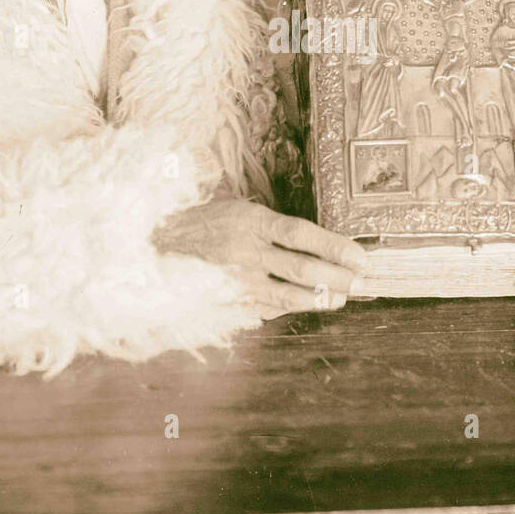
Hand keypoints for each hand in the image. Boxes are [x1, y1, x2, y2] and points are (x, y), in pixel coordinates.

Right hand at [153, 198, 369, 318]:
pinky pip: (267, 308)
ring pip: (288, 295)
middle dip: (338, 277)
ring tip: (343, 298)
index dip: (334, 246)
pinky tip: (307, 305)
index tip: (360, 256)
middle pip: (302, 268)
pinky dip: (290, 308)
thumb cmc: (198, 220)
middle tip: (363, 281)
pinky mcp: (229, 301)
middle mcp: (245, 251)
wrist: (152, 245)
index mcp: (249, 220)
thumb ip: (268, 222)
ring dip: (321, 299)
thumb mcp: (233, 205)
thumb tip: (310, 238)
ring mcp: (237, 280)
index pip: (301, 234)